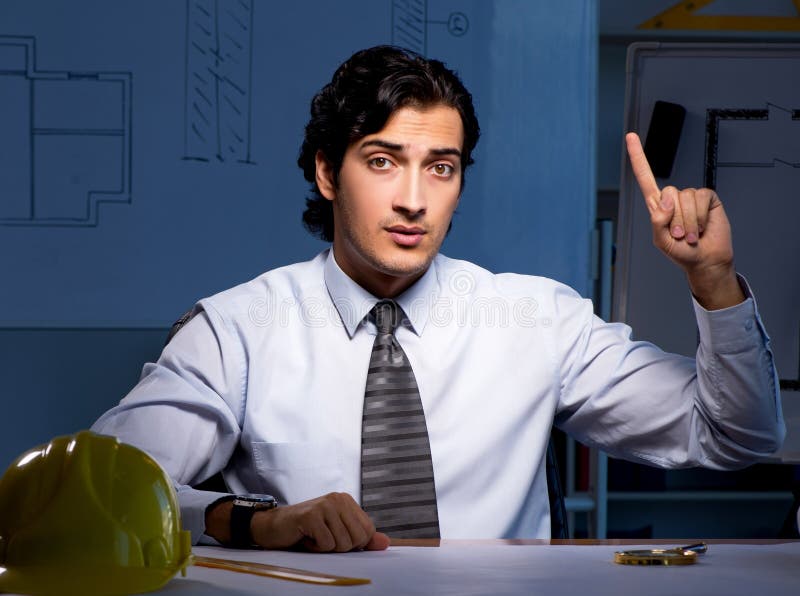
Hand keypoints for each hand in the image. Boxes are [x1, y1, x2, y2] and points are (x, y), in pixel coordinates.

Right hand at [249, 492, 388, 552]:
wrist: (275, 526)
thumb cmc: (307, 530)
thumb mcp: (337, 532)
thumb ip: (362, 537)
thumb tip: (385, 543)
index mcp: (347, 501)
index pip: (368, 531)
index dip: (354, 543)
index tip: (336, 537)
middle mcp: (338, 499)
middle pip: (357, 538)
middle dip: (341, 546)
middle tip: (324, 537)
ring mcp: (324, 505)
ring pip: (342, 543)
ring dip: (326, 548)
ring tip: (314, 536)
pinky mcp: (311, 515)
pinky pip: (326, 544)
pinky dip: (315, 547)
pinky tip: (306, 537)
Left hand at [625, 132, 743, 308]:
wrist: (706, 260)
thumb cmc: (680, 252)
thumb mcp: (661, 241)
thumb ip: (658, 221)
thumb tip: (667, 199)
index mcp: (658, 206)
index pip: (645, 177)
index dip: (638, 157)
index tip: (630, 136)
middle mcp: (674, 198)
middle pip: (669, 192)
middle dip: (675, 218)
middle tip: (679, 235)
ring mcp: (691, 197)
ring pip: (686, 198)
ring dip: (688, 222)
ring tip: (690, 235)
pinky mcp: (708, 198)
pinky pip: (701, 199)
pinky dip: (700, 217)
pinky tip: (702, 227)